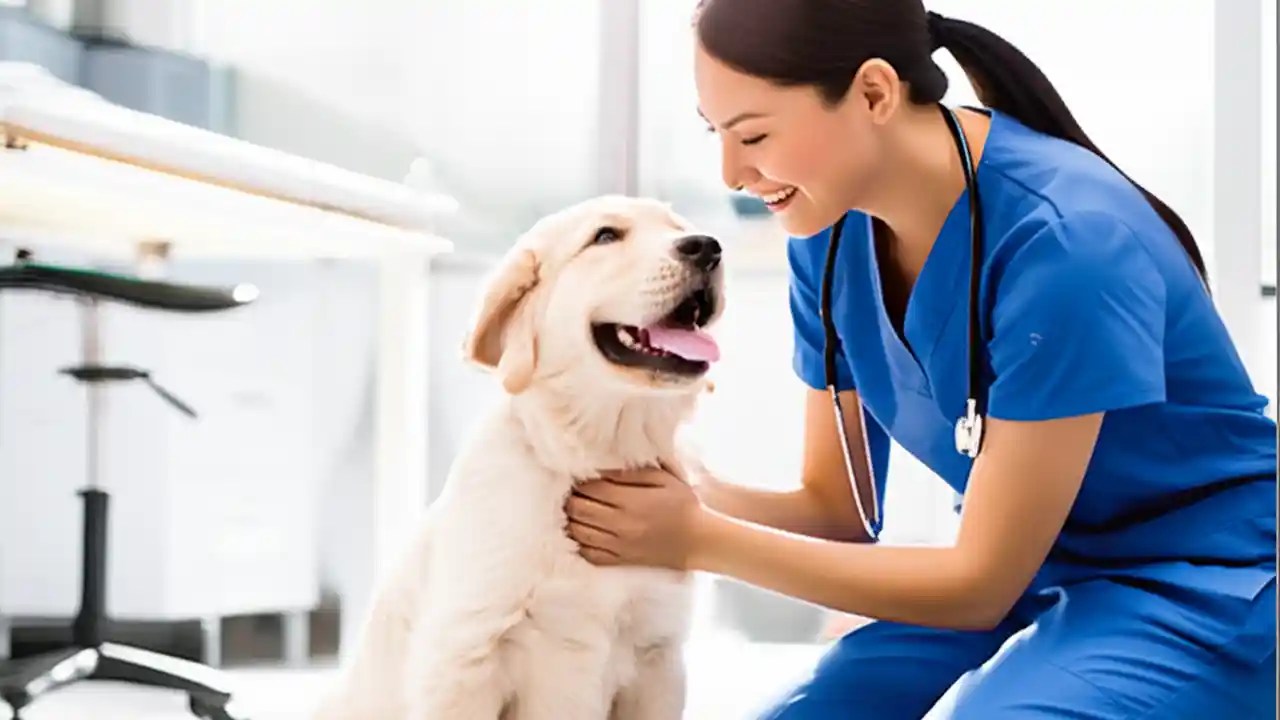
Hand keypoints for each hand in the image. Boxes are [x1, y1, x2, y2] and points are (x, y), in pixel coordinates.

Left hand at [565, 465, 704, 569]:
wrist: (699, 541)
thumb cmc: (683, 505)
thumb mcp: (663, 478)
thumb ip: (631, 472)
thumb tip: (600, 470)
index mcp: (631, 501)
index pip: (591, 489)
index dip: (581, 482)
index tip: (581, 477)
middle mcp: (621, 525)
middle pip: (578, 510)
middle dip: (572, 498)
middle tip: (575, 492)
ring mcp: (619, 545)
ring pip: (578, 532)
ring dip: (572, 519)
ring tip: (575, 510)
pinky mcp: (620, 560)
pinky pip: (588, 553)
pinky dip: (579, 541)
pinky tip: (581, 531)